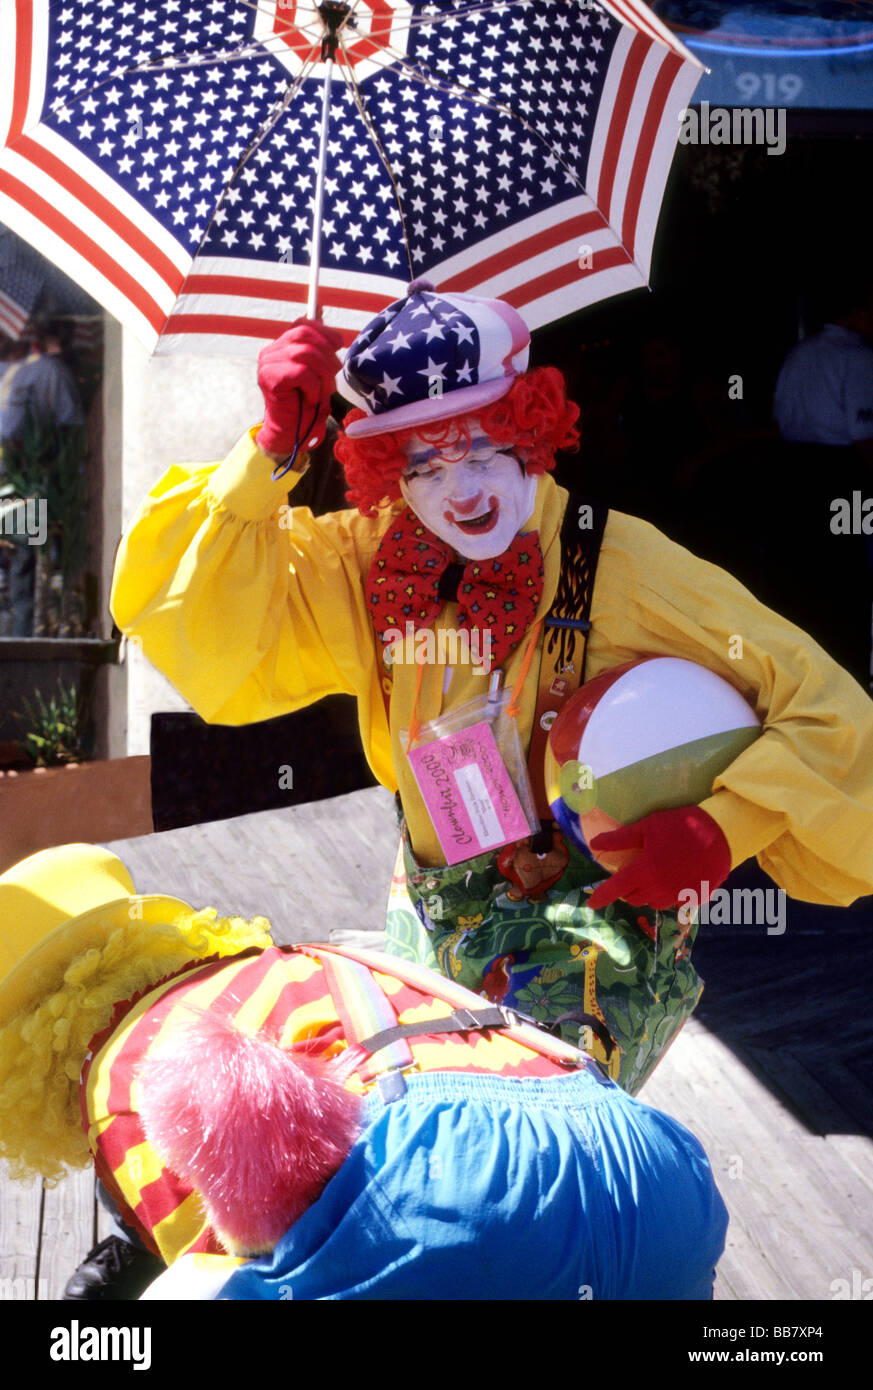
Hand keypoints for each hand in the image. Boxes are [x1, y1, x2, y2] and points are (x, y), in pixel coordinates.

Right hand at [256, 318, 343, 457]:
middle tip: (334, 377)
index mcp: (282, 346)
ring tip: (323, 392)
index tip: (338, 345)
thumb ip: (319, 348)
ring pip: (305, 354)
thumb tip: (328, 323)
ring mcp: (267, 363)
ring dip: (323, 375)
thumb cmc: (307, 405)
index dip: (324, 331)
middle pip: (305, 335)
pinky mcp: (269, 377)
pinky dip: (314, 387)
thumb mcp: (319, 372)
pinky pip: (302, 372)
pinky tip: (311, 398)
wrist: (293, 433)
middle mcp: (271, 351)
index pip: (302, 324)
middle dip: (327, 355)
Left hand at [585, 805, 730, 911]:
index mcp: (644, 871)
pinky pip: (674, 902)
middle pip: (634, 898)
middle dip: (627, 891)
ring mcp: (678, 895)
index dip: (601, 897)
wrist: (721, 833)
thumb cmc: (681, 826)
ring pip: (654, 903)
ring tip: (651, 878)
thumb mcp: (647, 826)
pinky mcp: (694, 897)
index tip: (591, 904)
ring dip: (647, 894)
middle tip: (629, 877)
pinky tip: (674, 880)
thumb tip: (594, 844)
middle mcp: (659, 888)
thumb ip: (620, 839)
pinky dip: (668, 894)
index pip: (615, 889)